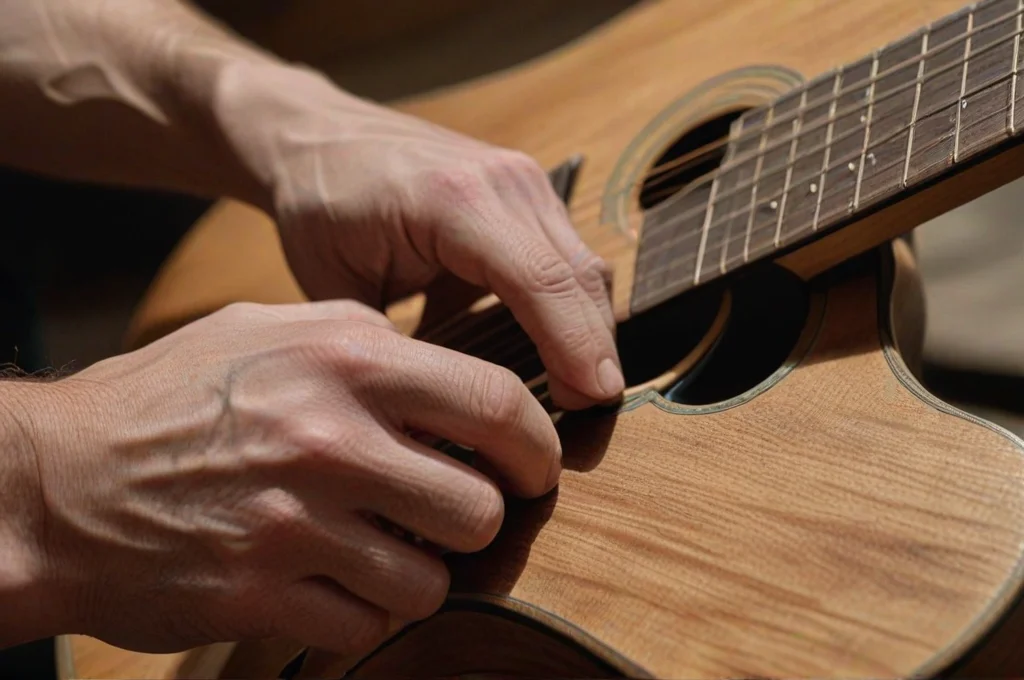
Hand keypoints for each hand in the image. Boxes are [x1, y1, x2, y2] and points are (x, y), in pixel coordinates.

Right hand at [26, 299, 559, 654]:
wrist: (56, 482)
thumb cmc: (170, 398)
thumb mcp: (268, 331)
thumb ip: (362, 338)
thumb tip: (446, 371)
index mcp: (344, 359)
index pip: (494, 403)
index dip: (536, 445)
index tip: (536, 468)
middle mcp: (330, 438)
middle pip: (478, 508)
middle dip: (478, 522)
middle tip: (449, 519)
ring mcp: (296, 524)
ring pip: (429, 583)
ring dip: (418, 576)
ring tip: (383, 552)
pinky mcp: (262, 596)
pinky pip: (366, 626)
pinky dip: (362, 613)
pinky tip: (331, 582)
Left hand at [218, 65, 623, 410]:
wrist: (319, 136)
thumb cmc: (318, 205)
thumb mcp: (338, 285)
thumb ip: (393, 348)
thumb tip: (438, 420)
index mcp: (455, 200)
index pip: (542, 280)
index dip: (575, 346)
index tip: (592, 401)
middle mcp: (505, 182)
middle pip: (580, 276)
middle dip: (595, 351)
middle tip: (591, 419)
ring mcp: (524, 182)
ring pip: (586, 267)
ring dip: (590, 331)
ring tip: (577, 396)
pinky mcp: (527, 194)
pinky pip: (568, 257)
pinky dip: (571, 307)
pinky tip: (556, 354)